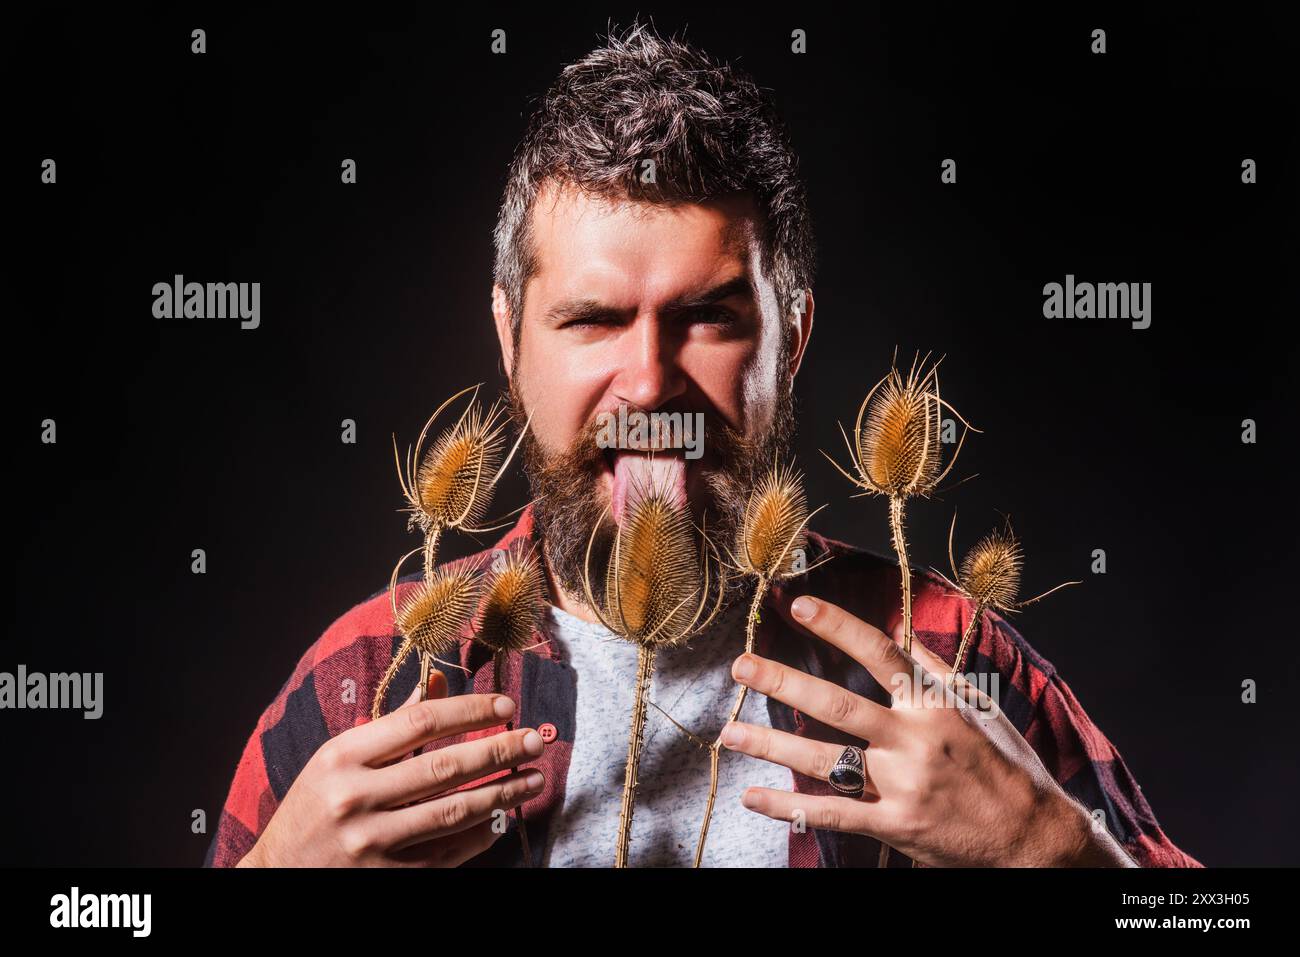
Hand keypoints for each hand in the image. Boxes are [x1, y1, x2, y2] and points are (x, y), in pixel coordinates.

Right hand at [237, 672, 545, 866]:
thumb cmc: (314, 805)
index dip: (470, 710)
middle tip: (536, 739)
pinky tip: (502, 817)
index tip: (507, 706)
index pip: (420, 722)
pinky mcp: (387, 876)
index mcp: (342, 757)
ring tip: (534, 777)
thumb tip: (439, 682)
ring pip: (455, 811)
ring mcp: (372, 843)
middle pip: (445, 767)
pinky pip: (448, 852)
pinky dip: (481, 833)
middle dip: (500, 750)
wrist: (278, 873)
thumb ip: (392, 723)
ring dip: (503, 792)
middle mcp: (355, 798)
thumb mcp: (338, 757)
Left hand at [721, 594, 1134, 866]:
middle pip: (837, 704)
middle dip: (784, 683)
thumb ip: (933, 668)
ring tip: (728, 732)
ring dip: (770, 746)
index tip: (798, 605)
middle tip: (741, 667)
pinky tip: (753, 797)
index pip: (879, 653)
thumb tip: (900, 627)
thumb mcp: (978, 707)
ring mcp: (902, 785)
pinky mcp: (895, 825)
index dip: (837, 626)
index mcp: (935, 705)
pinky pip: (831, 813)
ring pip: (824, 760)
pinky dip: (788, 807)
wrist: (1034, 835)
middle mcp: (914, 740)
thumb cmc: (1006, 765)